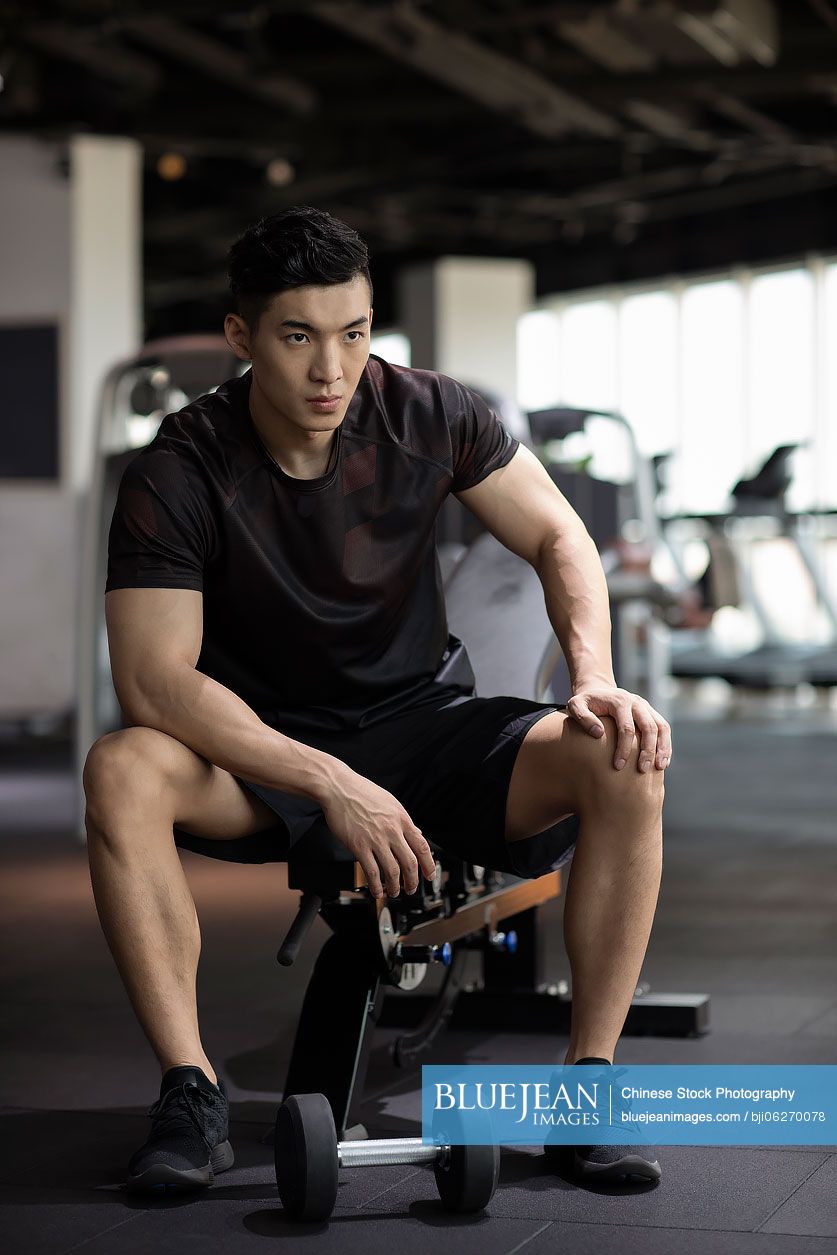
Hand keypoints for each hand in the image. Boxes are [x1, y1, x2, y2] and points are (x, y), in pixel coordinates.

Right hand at [318, 765, 436, 897]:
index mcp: (401, 819)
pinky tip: (376, 890)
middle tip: (411, 888)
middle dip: (413, 881)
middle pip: (410, 863)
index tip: (429, 875)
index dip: (429, 865)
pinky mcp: (359, 846)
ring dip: (395, 886)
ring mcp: (376, 839)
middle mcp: (392, 830)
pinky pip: (371, 871)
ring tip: (394, 892)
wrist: (338, 788)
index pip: (422, 846)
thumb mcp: (390, 803)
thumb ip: (404, 821)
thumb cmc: (362, 793)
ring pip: (393, 871)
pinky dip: (376, 885)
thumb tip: (417, 833)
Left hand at [566, 682, 671, 772]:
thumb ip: (583, 717)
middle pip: (649, 728)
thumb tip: (598, 733)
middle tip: (642, 770)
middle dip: (647, 751)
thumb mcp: (576, 705)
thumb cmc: (585, 703)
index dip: (624, 748)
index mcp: (620, 701)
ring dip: (662, 748)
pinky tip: (663, 762)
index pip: (627, 728)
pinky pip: (664, 729)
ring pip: (661, 727)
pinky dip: (666, 745)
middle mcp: (637, 703)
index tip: (618, 766)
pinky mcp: (651, 713)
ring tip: (659, 767)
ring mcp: (646, 707)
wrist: (598, 691)